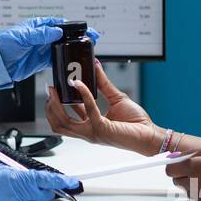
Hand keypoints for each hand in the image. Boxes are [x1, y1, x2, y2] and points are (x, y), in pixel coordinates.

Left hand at [0, 17, 100, 82]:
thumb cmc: (4, 45)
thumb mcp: (23, 37)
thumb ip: (40, 34)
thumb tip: (57, 31)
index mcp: (36, 26)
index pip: (58, 23)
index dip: (72, 26)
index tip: (83, 29)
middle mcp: (41, 36)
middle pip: (63, 35)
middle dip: (77, 37)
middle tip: (92, 38)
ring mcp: (42, 49)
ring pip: (62, 47)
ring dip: (74, 48)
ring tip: (87, 49)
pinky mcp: (40, 61)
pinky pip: (56, 59)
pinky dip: (65, 59)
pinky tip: (74, 60)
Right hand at [0, 165, 80, 200]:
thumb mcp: (6, 171)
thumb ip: (21, 174)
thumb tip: (28, 177)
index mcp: (26, 181)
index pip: (51, 180)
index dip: (64, 181)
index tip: (74, 182)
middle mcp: (27, 197)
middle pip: (46, 194)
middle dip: (44, 190)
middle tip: (31, 186)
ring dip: (29, 200)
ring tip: (11, 195)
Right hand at [44, 60, 159, 153]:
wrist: (149, 134)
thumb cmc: (136, 123)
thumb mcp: (116, 97)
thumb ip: (103, 83)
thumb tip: (95, 66)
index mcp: (90, 125)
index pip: (66, 118)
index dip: (56, 104)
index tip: (54, 89)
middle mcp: (89, 131)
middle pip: (59, 124)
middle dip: (51, 107)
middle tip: (50, 90)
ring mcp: (93, 132)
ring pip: (64, 123)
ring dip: (58, 105)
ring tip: (58, 90)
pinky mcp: (101, 128)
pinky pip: (88, 110)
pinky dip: (83, 95)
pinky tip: (81, 84)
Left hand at [164, 144, 200, 200]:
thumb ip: (194, 152)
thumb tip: (178, 156)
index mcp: (193, 167)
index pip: (169, 169)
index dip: (174, 165)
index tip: (179, 163)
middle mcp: (193, 183)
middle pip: (176, 180)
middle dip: (183, 174)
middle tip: (200, 169)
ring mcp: (199, 196)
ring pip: (187, 189)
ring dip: (193, 183)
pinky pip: (197, 197)